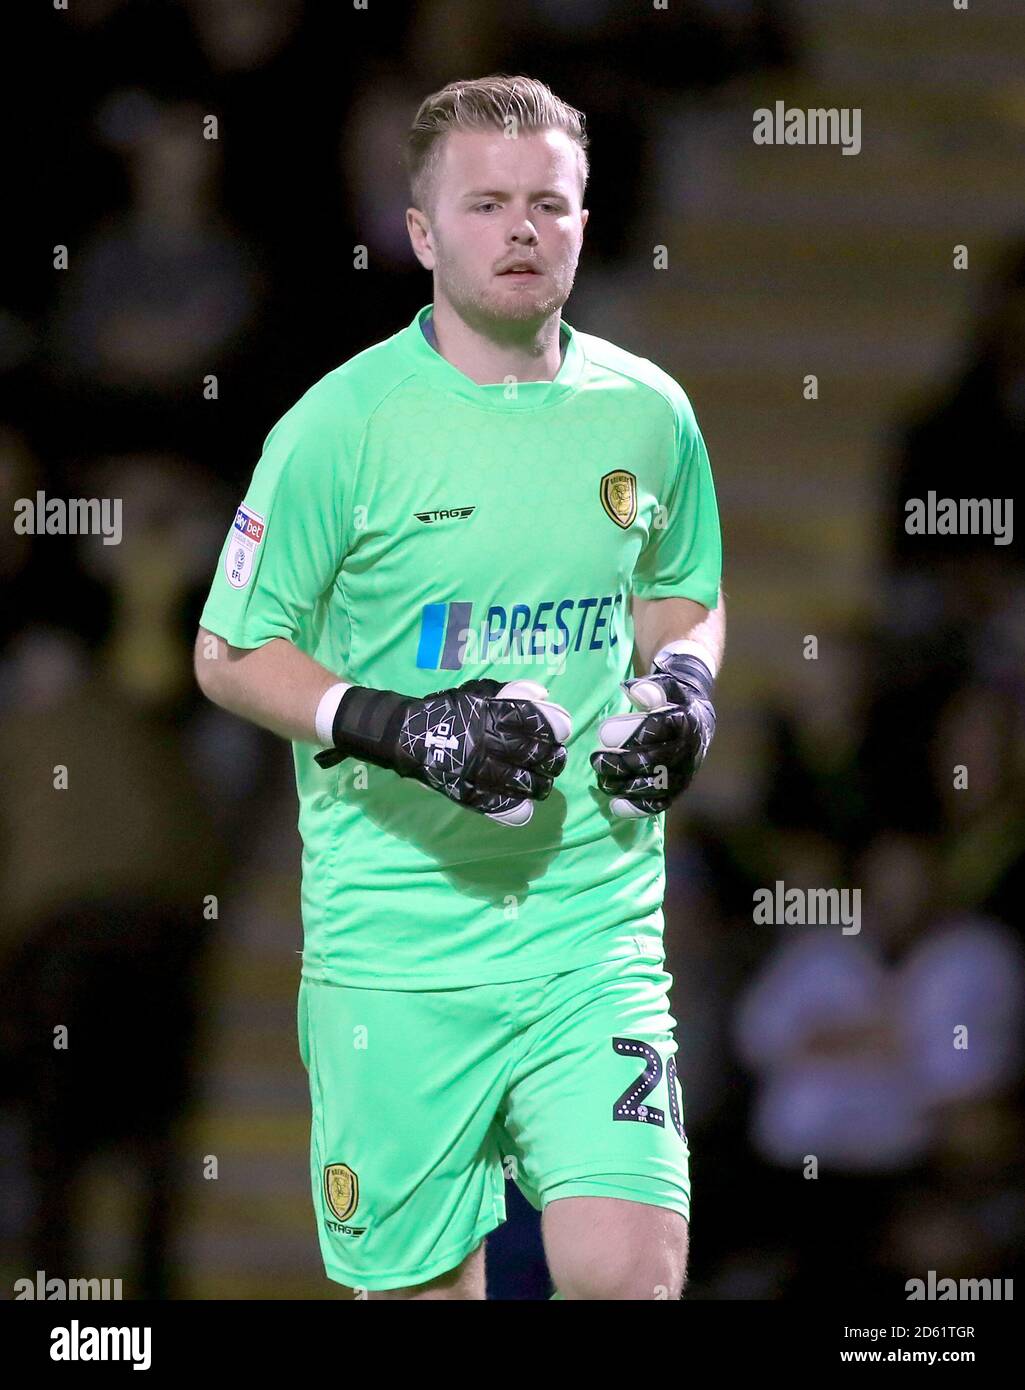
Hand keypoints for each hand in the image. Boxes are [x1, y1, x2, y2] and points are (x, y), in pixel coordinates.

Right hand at [316, 677, 570, 825]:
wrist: (408, 736)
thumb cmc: (449, 711)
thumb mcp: (477, 691)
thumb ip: (511, 693)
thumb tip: (544, 696)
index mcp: (490, 715)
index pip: (534, 722)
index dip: (554, 728)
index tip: (561, 731)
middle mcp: (487, 743)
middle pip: (535, 755)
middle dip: (552, 758)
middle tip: (555, 758)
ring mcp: (477, 771)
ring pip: (524, 784)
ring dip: (541, 784)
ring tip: (542, 781)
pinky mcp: (467, 793)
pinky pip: (500, 805)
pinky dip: (518, 807)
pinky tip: (525, 805)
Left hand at [590, 652, 714, 816]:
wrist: (699, 720)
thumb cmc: (673, 700)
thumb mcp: (665, 686)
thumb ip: (650, 688)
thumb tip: (633, 691)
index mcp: (684, 721)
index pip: (655, 729)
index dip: (628, 733)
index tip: (603, 735)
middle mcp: (687, 749)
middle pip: (653, 760)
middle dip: (620, 763)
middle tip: (596, 760)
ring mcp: (685, 772)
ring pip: (656, 785)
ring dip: (625, 786)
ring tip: (603, 780)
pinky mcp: (680, 789)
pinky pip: (661, 803)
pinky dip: (638, 807)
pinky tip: (616, 806)